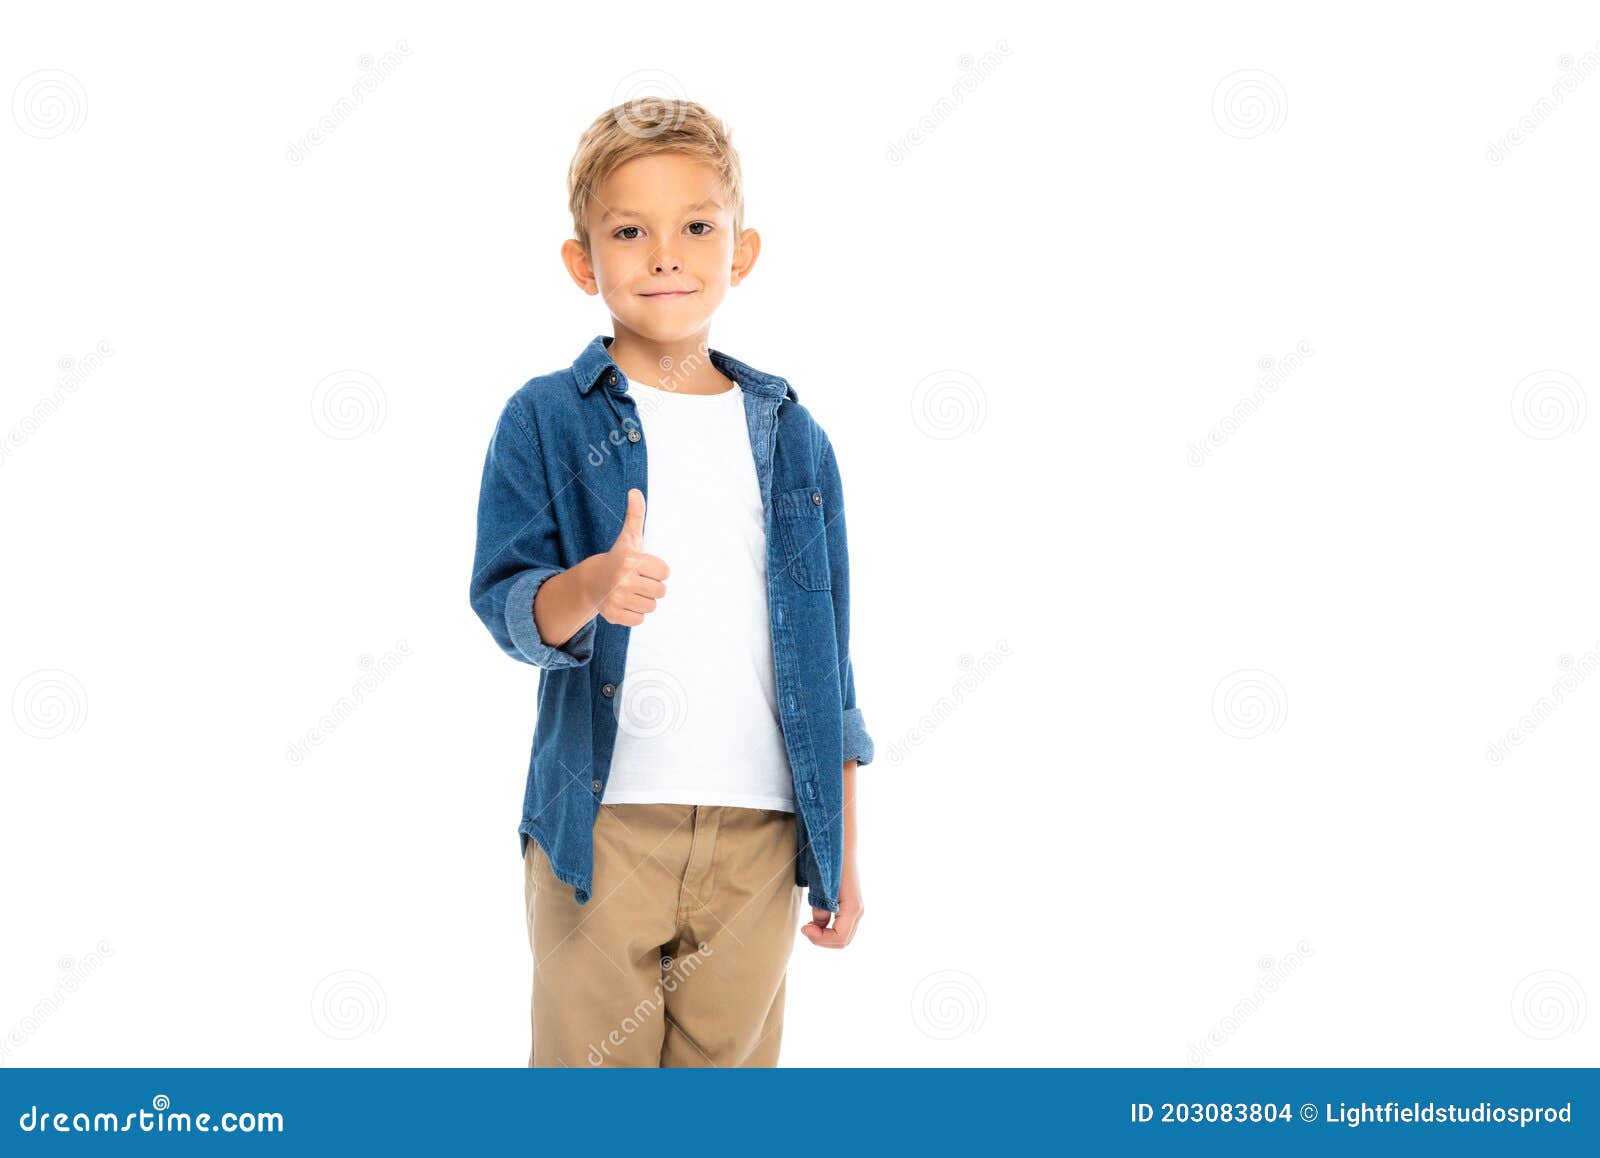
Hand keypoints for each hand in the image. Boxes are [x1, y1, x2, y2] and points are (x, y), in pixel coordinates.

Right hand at [593, 488, 669, 626]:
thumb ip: (636, 515)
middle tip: (636, 581)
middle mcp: (623, 579)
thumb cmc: (618, 559)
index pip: (666, 572)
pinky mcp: (614, 615)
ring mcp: (617, 598)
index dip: (657, 570)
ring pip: (652, 606)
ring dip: (644, 600)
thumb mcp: (628, 537)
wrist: (591, 581)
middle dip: (651, 586)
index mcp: (631, 560)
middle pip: (661, 591)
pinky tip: (624, 603)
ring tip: (630, 592)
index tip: (642, 567)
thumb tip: (635, 491)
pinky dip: (635, 613)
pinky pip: (640, 619)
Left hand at [801, 860, 863, 948]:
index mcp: (852, 907)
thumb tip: (815, 925)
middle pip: (842, 941)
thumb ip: (820, 908)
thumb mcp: (821, 887)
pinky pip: (841, 927)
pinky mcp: (851, 905)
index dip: (820, 939)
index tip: (803, 927)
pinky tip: (815, 920)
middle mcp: (858, 911)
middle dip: (822, 939)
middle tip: (805, 928)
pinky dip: (828, 929)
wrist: (841, 845)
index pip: (840, 938)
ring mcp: (856, 909)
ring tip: (809, 924)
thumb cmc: (829, 863)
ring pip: (843, 936)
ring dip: (825, 935)